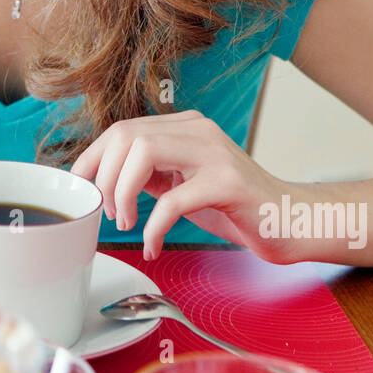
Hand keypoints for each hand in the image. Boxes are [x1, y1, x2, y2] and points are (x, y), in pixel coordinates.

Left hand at [69, 110, 295, 263]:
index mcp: (184, 127)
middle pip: (126, 135)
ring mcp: (214, 154)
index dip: (92, 158)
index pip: (122, 129)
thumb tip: (104, 181)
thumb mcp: (182, 183)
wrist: (291, 220)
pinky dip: (154, 227)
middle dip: (104, 177)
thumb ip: (150, 174)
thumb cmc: (235, 206)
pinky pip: (173, 200)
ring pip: (144, 153)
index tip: (82, 189)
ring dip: (123, 194)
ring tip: (128, 224)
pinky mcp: (228, 183)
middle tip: (109, 213)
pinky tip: (154, 245)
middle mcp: (198, 131)